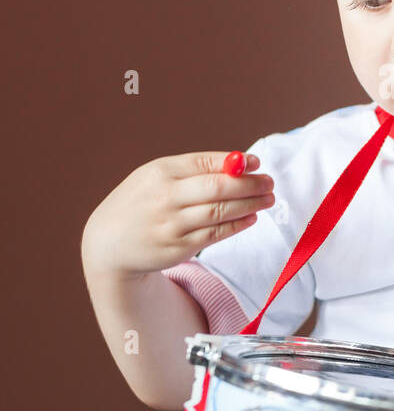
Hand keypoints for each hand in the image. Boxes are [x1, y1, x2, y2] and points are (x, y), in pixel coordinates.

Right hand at [81, 151, 275, 280]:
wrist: (108, 243)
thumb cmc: (140, 203)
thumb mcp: (155, 178)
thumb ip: (193, 170)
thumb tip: (239, 163)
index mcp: (160, 172)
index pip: (206, 162)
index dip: (237, 163)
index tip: (257, 163)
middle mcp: (166, 197)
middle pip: (218, 187)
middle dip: (250, 184)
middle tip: (269, 183)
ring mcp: (172, 224)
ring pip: (220, 212)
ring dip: (249, 204)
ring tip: (267, 198)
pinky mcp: (178, 248)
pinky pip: (215, 234)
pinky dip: (237, 225)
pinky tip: (251, 218)